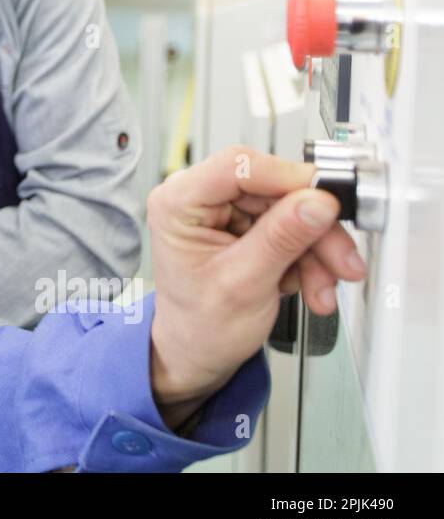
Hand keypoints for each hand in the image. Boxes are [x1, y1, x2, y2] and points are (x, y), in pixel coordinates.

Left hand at [146, 145, 366, 427]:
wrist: (198, 353)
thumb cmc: (199, 326)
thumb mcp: (244, 284)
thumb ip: (281, 239)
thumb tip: (316, 202)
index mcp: (177, 203)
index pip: (237, 165)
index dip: (287, 178)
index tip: (327, 199)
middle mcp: (199, 199)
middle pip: (274, 190)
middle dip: (314, 231)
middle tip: (341, 263)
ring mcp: (225, 212)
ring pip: (291, 211)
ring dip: (317, 251)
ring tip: (323, 289)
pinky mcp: (248, 226)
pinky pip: (293, 229)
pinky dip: (309, 259)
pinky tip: (309, 286)